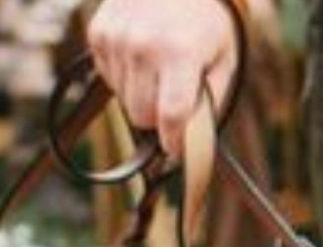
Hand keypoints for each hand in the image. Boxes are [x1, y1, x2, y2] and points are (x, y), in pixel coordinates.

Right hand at [88, 0, 238, 157]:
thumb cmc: (206, 20)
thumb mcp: (223, 58)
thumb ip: (211, 99)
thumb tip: (193, 136)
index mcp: (179, 54)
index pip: (170, 116)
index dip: (172, 141)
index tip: (173, 150)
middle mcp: (143, 47)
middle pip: (140, 114)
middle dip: (156, 120)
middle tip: (170, 109)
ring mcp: (116, 38)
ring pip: (122, 99)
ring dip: (140, 97)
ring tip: (159, 73)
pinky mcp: (98, 32)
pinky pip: (108, 77)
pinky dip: (124, 77)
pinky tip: (141, 59)